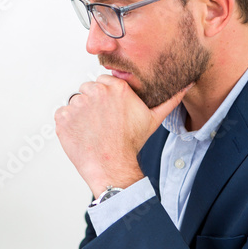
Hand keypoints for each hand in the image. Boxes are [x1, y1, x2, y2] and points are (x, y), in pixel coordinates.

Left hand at [55, 75, 188, 195]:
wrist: (112, 167)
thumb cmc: (131, 144)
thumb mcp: (153, 118)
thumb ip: (169, 98)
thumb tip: (186, 84)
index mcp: (116, 87)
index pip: (103, 82)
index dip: (106, 97)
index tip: (110, 112)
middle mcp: (95, 92)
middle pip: (88, 90)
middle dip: (93, 104)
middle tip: (102, 123)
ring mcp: (77, 104)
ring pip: (75, 102)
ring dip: (81, 114)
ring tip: (93, 130)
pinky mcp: (63, 118)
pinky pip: (62, 114)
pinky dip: (68, 124)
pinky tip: (81, 134)